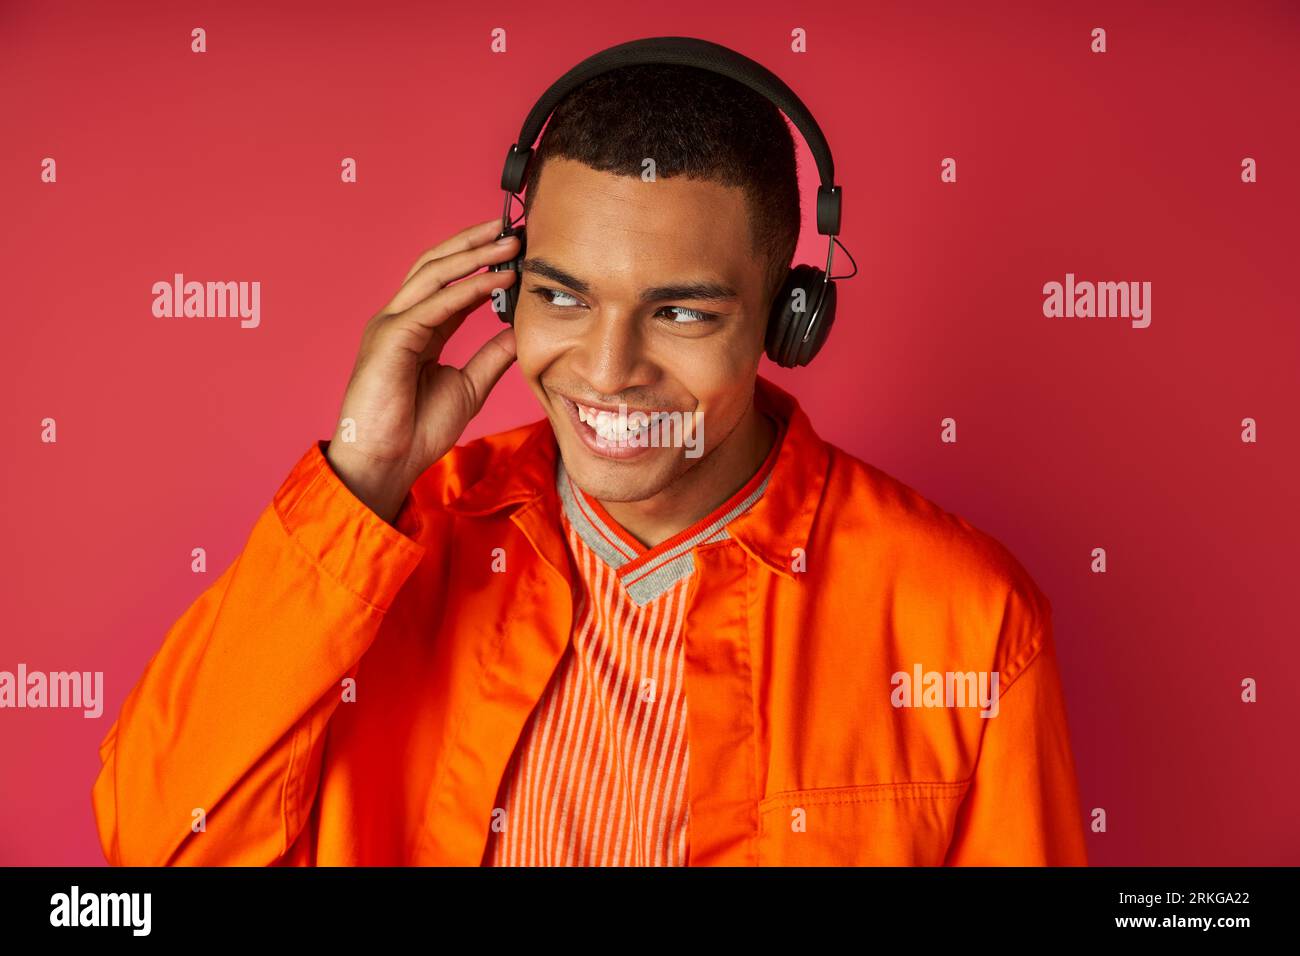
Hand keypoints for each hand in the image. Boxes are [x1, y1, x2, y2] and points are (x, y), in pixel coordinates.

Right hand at [325, 216, 519, 522]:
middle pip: (438, 266)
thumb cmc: (415, 431)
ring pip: (433, 275)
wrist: (385, 463)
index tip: (516, 252)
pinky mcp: (391, 338)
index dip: (482, 265)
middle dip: (475, 244)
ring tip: (509, 243)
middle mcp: (401, 319)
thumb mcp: (468, 387)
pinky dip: (467, 289)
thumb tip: (520, 335)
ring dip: (474, 256)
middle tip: (513, 229)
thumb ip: (492, 358)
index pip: (451, 285)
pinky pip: (434, 305)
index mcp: (417, 330)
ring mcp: (392, 325)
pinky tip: (495, 279)